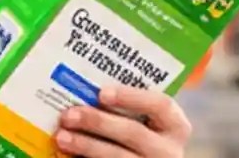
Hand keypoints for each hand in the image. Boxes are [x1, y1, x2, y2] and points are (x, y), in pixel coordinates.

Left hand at [56, 86, 190, 156]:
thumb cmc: (143, 133)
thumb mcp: (146, 121)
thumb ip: (128, 107)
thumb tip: (88, 88)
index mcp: (176, 126)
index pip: (160, 105)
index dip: (131, 97)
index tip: (102, 92)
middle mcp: (169, 151)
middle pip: (133, 133)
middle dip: (98, 122)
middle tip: (69, 115)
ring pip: (117, 157)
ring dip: (86, 145)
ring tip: (62, 136)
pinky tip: (67, 154)